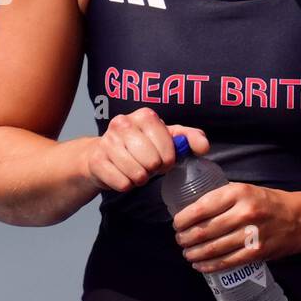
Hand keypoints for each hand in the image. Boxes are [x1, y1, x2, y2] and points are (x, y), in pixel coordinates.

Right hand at [85, 109, 209, 192]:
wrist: (103, 153)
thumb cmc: (141, 145)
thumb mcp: (167, 138)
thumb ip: (190, 139)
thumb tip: (203, 146)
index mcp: (145, 115)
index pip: (168, 148)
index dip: (169, 159)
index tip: (162, 159)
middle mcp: (123, 123)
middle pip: (152, 162)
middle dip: (153, 170)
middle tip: (147, 166)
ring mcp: (107, 141)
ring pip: (137, 174)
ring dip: (140, 178)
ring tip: (136, 170)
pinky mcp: (96, 161)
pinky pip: (122, 184)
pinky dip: (126, 185)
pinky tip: (122, 175)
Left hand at [172, 185, 300, 270]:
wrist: (300, 219)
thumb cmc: (269, 203)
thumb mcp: (247, 190)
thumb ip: (222, 197)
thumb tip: (192, 208)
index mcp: (238, 193)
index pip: (200, 208)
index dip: (182, 219)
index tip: (177, 224)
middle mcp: (244, 212)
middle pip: (203, 231)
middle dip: (185, 238)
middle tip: (180, 240)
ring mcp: (251, 234)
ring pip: (212, 248)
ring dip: (193, 253)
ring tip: (187, 253)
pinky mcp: (256, 252)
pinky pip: (226, 262)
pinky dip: (209, 266)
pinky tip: (200, 265)